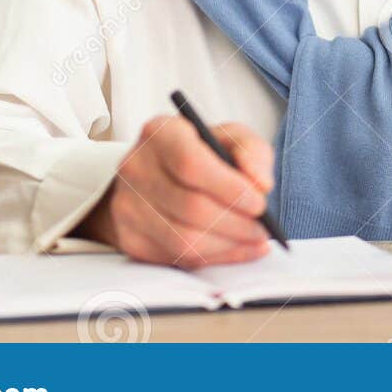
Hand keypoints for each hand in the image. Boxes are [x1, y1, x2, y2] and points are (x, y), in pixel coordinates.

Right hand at [78, 116, 275, 267]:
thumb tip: (261, 184)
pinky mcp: (130, 239)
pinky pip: (178, 259)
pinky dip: (217, 257)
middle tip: (264, 228)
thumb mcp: (230, 139)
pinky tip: (239, 248)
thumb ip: (252, 152)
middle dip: (236, 223)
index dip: (229, 188)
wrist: (157, 175)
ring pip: (184, 240)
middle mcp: (136, 168)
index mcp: (161, 133)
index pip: (190, 164)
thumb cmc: (202, 154)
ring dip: (229, 245)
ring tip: (256, 239)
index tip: (260, 202)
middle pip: (191, 207)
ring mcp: (127, 207)